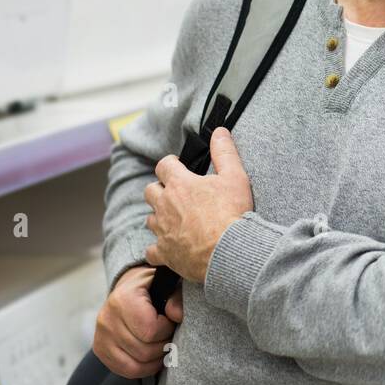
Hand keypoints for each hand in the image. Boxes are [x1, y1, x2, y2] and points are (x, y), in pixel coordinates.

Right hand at [94, 265, 181, 378]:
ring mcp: (101, 336)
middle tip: (168, 335)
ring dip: (155, 359)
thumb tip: (177, 315)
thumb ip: (178, 297)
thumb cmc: (153, 288)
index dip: (166, 330)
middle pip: (144, 351)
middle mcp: (107, 319)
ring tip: (161, 345)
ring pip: (135, 365)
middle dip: (163, 346)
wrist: (129, 289)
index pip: (150, 331)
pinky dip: (144, 368)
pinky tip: (152, 357)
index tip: (169, 322)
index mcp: (123, 299)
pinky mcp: (100, 349)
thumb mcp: (167, 283)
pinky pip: (126, 371)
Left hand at [144, 127, 253, 281]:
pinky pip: (151, 251)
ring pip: (150, 219)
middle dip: (160, 190)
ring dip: (159, 217)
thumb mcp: (235, 177)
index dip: (170, 164)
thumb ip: (225, 152)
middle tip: (175, 193)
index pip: (164, 165)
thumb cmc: (232, 214)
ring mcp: (163, 230)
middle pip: (150, 191)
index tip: (177, 166)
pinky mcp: (165, 253)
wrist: (229, 252)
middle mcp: (165, 205)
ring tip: (174, 220)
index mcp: (179, 184)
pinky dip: (158, 249)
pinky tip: (167, 249)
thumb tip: (219, 131)